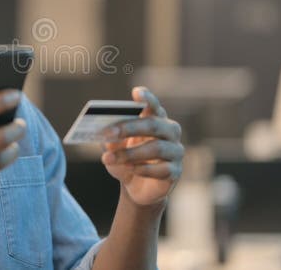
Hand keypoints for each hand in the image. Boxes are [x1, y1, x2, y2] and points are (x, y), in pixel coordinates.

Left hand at [101, 87, 183, 206]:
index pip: (154, 105)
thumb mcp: (113, 148)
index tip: (136, 92)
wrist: (136, 188)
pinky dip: (143, 169)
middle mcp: (170, 132)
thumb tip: (105, 135)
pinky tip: (131, 170)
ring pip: (156, 148)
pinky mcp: (176, 171)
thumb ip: (110, 138)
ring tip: (108, 158)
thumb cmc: (126, 160)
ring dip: (130, 153)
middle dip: (129, 128)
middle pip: (153, 125)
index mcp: (155, 119)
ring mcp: (175, 151)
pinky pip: (162, 169)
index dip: (147, 98)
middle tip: (108, 134)